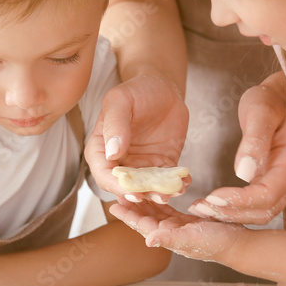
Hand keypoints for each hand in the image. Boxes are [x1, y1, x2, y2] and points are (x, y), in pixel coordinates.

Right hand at [85, 75, 189, 203]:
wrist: (163, 89)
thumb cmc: (137, 90)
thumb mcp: (121, 100)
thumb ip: (115, 124)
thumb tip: (112, 152)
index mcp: (101, 148)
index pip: (103, 173)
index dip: (116, 185)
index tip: (131, 190)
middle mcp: (118, 161)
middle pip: (125, 186)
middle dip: (141, 194)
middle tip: (157, 196)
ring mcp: (140, 166)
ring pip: (146, 187)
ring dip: (159, 193)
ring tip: (174, 191)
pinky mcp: (160, 166)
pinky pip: (166, 180)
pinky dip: (175, 184)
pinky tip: (184, 182)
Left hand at [109, 202, 244, 261]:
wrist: (239, 243)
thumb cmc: (218, 243)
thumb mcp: (193, 239)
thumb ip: (170, 238)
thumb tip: (148, 239)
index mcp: (168, 237)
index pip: (143, 225)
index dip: (128, 216)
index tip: (113, 206)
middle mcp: (170, 233)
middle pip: (146, 218)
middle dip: (132, 207)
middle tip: (118, 192)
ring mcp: (178, 227)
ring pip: (156, 213)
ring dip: (144, 202)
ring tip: (132, 190)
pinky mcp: (188, 221)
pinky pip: (169, 209)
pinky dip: (161, 201)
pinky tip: (155, 193)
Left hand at [188, 83, 285, 223]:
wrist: (275, 100)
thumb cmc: (267, 102)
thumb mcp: (259, 112)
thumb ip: (254, 140)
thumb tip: (244, 173)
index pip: (268, 194)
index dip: (240, 200)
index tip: (212, 197)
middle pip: (264, 211)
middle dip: (232, 213)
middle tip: (199, 208)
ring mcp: (284, 186)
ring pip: (260, 214)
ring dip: (231, 216)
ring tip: (200, 209)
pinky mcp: (271, 187)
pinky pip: (254, 208)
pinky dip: (233, 211)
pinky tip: (211, 206)